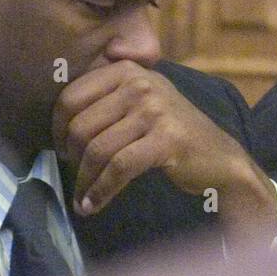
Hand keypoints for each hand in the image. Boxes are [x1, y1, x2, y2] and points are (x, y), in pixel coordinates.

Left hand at [52, 61, 276, 238]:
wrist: (219, 157)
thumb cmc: (173, 133)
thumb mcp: (141, 101)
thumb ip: (106, 99)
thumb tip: (57, 123)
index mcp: (128, 71)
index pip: (71, 97)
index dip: (57, 128)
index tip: (61, 149)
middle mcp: (141, 84)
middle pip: (81, 125)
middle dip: (71, 157)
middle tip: (75, 175)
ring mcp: (155, 110)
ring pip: (98, 149)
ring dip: (84, 180)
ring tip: (82, 197)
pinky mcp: (166, 139)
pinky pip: (118, 168)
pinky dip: (101, 190)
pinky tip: (94, 204)